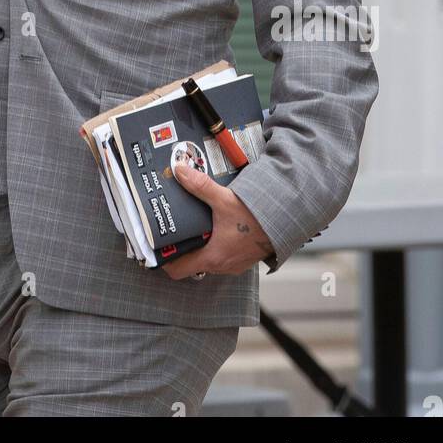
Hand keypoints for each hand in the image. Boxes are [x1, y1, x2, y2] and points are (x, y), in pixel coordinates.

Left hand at [162, 162, 274, 279]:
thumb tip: (180, 171)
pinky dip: (214, 244)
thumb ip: (200, 186)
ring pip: (207, 259)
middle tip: (172, 230)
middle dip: (181, 248)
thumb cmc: (257, 218)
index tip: (156, 247)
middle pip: (191, 264)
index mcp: (212, 257)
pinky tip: (215, 227)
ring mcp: (233, 263)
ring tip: (191, 226)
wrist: (285, 221)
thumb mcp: (224, 200)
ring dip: (199, 245)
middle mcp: (221, 265)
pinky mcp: (243, 258)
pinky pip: (222, 255)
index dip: (164, 260)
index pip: (177, 270)